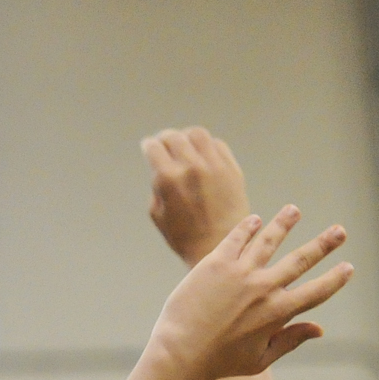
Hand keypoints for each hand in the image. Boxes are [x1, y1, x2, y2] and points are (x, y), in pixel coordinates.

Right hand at [143, 127, 250, 264]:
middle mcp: (191, 166)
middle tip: (163, 143)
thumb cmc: (184, 237)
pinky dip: (206, 146)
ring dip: (186, 137)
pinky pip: (217, 144)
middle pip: (173, 136)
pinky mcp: (231, 168)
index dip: (147, 146)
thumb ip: (156, 186)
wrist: (219, 246)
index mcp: (168, 179)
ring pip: (197, 134)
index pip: (153, 147)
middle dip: (164, 138)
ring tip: (184, 145)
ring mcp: (213, 165)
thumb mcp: (157, 215)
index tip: (148, 147)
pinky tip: (202, 155)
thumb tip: (160, 168)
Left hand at [147, 205, 350, 379]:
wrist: (180, 352)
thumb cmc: (219, 363)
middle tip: (340, 231)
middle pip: (302, 259)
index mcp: (279, 313)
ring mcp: (241, 272)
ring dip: (285, 223)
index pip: (317, 291)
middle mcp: (264, 288)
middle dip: (324, 244)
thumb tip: (320, 329)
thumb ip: (291, 341)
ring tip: (294, 211)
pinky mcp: (216, 262)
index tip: (348, 267)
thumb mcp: (260, 359)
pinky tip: (256, 220)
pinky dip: (249, 227)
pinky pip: (237, 237)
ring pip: (270, 239)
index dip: (335, 279)